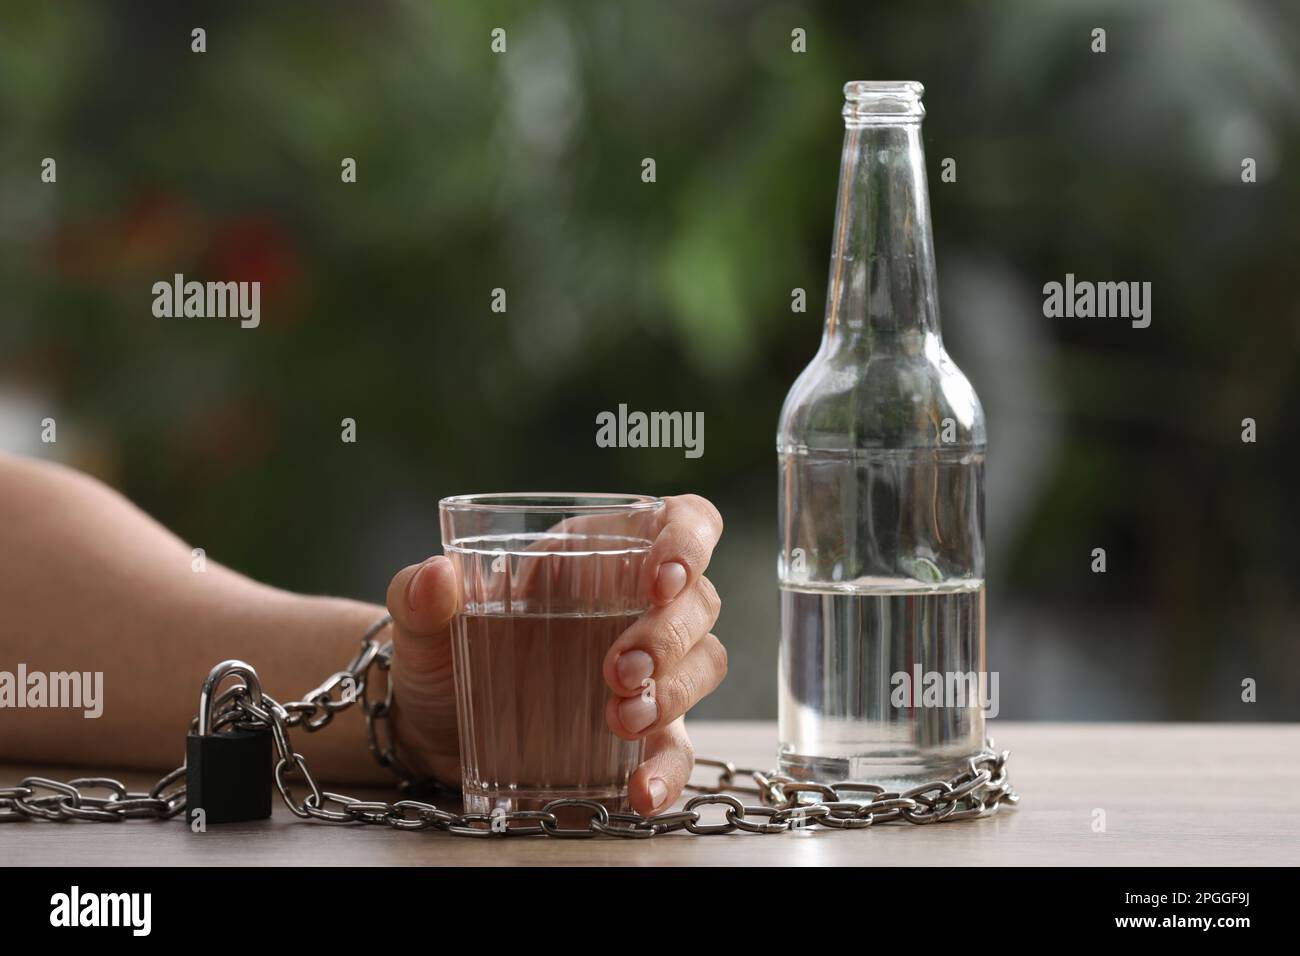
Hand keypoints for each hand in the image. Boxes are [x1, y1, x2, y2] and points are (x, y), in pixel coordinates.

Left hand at [382, 493, 726, 815]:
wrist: (431, 726)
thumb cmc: (443, 650)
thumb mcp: (423, 619)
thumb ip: (420, 595)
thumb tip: (434, 577)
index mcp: (600, 552)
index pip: (682, 522)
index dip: (688, 541)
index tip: (662, 578)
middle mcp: (638, 604)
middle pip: (700, 600)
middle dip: (668, 635)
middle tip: (617, 670)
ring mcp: (652, 668)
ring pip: (705, 664)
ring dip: (674, 692)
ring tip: (620, 719)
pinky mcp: (646, 730)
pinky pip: (680, 746)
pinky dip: (669, 769)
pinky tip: (642, 792)